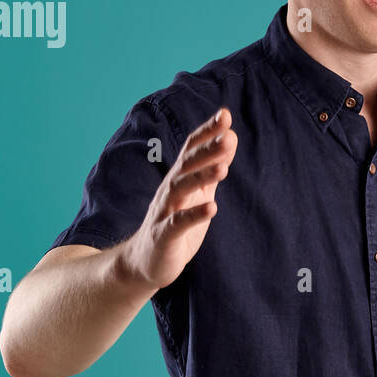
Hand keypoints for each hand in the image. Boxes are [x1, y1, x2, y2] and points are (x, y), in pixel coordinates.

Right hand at [120, 107, 236, 289]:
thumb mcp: (199, 193)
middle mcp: (170, 190)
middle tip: (228, 135)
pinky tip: (212, 207)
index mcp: (180, 178)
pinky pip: (177, 223)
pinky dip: (194, 214)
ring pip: (181, 189)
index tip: (225, 114)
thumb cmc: (176, 224)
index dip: (207, 132)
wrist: (146, 262)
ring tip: (224, 168)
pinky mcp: (164, 236)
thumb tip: (230, 137)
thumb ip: (212, 167)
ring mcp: (165, 212)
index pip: (192, 149)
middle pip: (187, 164)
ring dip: (202, 177)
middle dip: (207, 149)